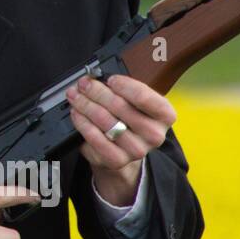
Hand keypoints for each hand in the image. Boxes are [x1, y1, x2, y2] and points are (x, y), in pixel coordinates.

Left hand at [66, 74, 174, 204]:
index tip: (108, 79)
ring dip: (85, 105)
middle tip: (83, 83)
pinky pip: (95, 138)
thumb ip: (121, 88)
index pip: (143, 96)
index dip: (122, 85)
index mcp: (164, 115)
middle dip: (97, 91)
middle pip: (120, 107)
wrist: (125, 150)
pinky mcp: (118, 160)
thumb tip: (95, 77)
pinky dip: (82, 123)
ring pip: (105, 121)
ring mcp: (137, 149)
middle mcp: (154, 134)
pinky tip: (76, 114)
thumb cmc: (129, 119)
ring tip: (75, 96)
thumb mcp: (134, 101)